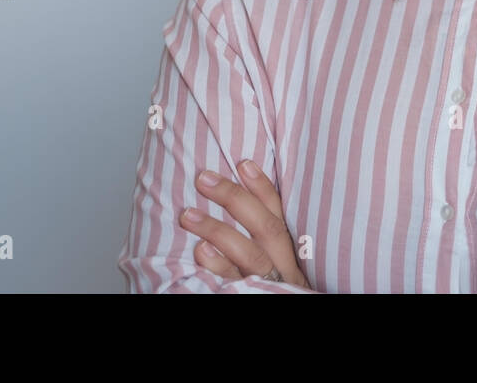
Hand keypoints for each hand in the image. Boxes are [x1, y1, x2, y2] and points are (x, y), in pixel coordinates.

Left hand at [179, 160, 309, 288]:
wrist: (283, 314)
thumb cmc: (266, 289)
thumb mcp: (272, 263)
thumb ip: (258, 239)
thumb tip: (232, 201)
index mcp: (289, 253)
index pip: (279, 214)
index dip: (263, 188)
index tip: (243, 163)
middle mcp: (282, 268)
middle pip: (266, 229)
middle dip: (235, 200)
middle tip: (204, 178)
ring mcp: (266, 287)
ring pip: (250, 257)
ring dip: (219, 230)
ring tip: (188, 214)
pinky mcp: (250, 300)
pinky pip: (233, 286)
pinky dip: (216, 267)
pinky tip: (199, 252)